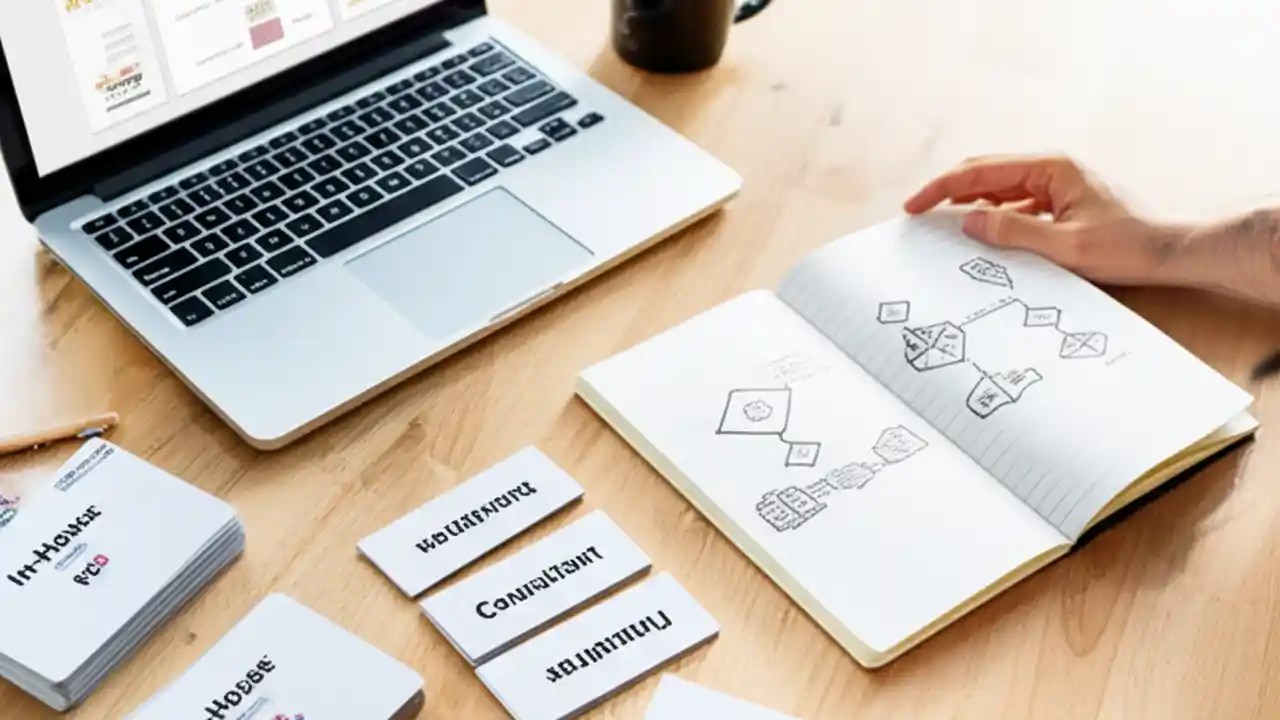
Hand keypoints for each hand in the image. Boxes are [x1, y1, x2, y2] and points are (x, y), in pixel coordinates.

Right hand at [903, 155, 1183, 284]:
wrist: (1171, 252)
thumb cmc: (1128, 247)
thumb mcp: (1067, 246)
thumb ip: (1015, 232)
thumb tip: (968, 220)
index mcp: (1051, 168)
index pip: (980, 171)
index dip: (941, 188)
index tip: (913, 205)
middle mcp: (1051, 169)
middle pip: (984, 172)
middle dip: (947, 190)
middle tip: (916, 212)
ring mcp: (1056, 184)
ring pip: (997, 188)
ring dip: (967, 202)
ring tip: (939, 224)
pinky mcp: (1060, 202)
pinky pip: (1014, 203)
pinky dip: (990, 215)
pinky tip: (978, 233)